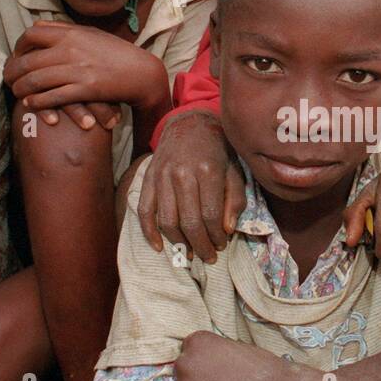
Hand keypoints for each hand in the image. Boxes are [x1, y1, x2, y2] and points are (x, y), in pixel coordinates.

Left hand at [3, 21, 163, 130]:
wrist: (140, 73)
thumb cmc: (115, 52)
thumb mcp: (90, 33)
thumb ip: (62, 29)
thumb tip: (37, 26)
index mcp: (71, 33)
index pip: (31, 35)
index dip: (18, 47)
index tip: (17, 56)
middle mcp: (70, 50)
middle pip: (27, 60)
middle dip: (12, 72)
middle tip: (8, 79)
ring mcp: (77, 70)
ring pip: (35, 80)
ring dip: (20, 88)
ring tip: (16, 92)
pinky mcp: (85, 90)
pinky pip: (52, 97)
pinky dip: (37, 101)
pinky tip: (31, 103)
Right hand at [138, 111, 245, 263]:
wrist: (190, 123)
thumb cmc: (217, 149)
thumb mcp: (235, 169)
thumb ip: (235, 198)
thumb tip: (228, 229)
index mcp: (207, 170)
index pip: (211, 215)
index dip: (217, 236)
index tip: (222, 245)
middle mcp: (182, 174)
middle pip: (189, 221)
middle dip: (201, 245)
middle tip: (210, 257)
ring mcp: (161, 176)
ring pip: (167, 220)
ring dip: (179, 243)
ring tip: (191, 254)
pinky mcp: (148, 178)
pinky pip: (145, 210)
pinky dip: (149, 231)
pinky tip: (159, 247)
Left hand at [173, 331, 287, 380]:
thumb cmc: (262, 368)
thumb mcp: (233, 347)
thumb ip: (213, 352)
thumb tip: (203, 361)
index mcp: (196, 341)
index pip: (188, 349)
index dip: (202, 360)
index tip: (215, 369)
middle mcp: (185, 361)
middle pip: (183, 369)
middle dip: (196, 376)